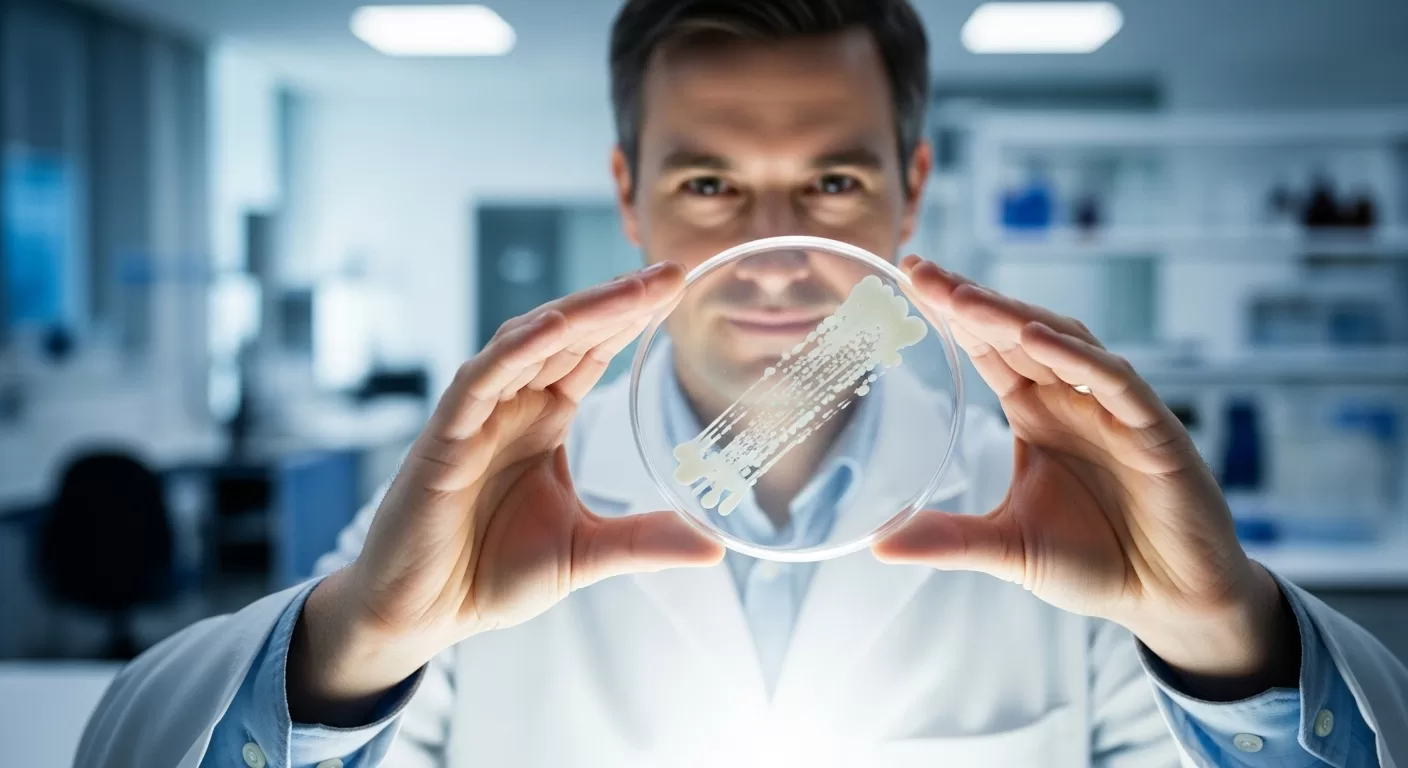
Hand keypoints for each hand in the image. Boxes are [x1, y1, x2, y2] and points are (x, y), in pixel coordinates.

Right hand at [289, 262, 723, 723]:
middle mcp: (512, 405)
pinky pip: (481, 378)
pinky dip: (516, 349)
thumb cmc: (491, 576)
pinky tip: (555, 325)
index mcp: (544, 420)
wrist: (421, 614)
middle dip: (620, 300)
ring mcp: (477, 415)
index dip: (632, 318)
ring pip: (530, 342)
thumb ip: (646, 542)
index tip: (679, 289)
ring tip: (636, 288)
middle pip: (569, 334)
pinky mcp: (445, 436)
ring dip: (582, 312)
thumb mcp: (587, 553)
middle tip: (673, 272)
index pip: (593, 352)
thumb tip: (715, 548)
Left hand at [873, 257, 1297, 697]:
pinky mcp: (1153, 430)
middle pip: (1016, 332)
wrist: (1169, 599)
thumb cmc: (1094, 564)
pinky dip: (1078, 357)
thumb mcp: (1006, 548)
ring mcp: (1113, 408)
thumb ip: (946, 539)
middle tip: (919, 271)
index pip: (987, 348)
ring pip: (1062, 343)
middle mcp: (1071, 399)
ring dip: (1014, 317)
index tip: (907, 283)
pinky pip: (1114, 382)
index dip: (951, 315)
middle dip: (968, 300)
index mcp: (1035, 412)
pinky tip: (1037, 337)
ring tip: (963, 297)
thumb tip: (876, 546)